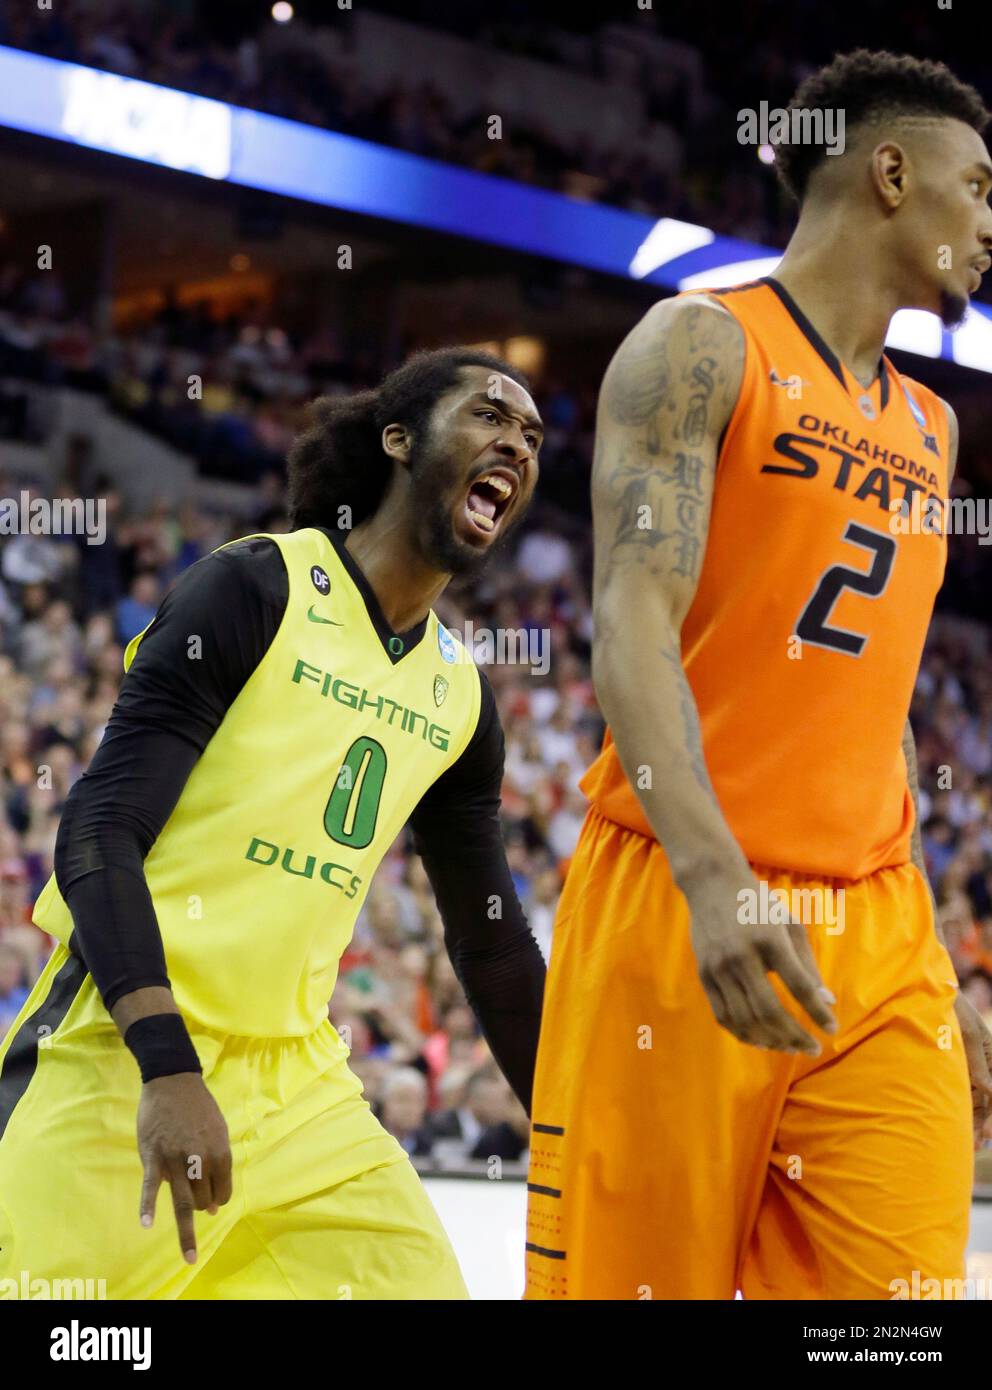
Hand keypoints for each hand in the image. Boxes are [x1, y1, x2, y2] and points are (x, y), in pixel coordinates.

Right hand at [137, 1073, 232, 1263]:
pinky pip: (150, 1187)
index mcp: (220, 1153)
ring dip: (186, 1231)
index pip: (222, 1193)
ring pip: (182, 1202)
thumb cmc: (199, 1109)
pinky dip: (147, 1206)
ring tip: (188, 1255)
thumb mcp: (218, 1132)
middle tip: (192, 1199)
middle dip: (198, 1206)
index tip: (209, 1201)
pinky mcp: (153, 1157)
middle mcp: (200, 1160)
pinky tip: (146, 1224)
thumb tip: (212, 1205)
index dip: (216, 1201)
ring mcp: (175, 1160)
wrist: (173, 1082)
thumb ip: (217, 1167)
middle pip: (201, 1201)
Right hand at [687, 872, 837, 1052]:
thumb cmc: (757, 903)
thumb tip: (826, 1001)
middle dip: (795, 1036)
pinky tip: (760, 1041)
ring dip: (771, 1040)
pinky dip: (743, 1034)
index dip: (818, 1013)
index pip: (799, 986)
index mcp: (771, 940)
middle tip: (811, 1049)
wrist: (711, 884)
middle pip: (770, 1010)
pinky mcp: (704, 975)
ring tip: (789, 1048)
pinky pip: (723, 1015)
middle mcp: (743, 956)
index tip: (832, 1030)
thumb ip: (807, 963)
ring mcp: (719, 968)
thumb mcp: (788, 924)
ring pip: (745, 1019)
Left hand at [953, 993, 991, 1147]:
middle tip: (976, 1144)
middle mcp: (981, 1065)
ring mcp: (966, 1069)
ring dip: (973, 1121)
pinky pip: (960, 1095)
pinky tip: (957, 1128)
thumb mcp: (965, 1034)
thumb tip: (987, 1089)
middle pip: (987, 1100)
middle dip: (984, 1123)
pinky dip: (961, 1111)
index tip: (987, 1135)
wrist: (923, 995)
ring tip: (968, 1144)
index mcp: (990, 1054)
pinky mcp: (951, 1071)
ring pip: (975, 1101)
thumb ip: (977, 1063)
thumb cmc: (949, 1010)